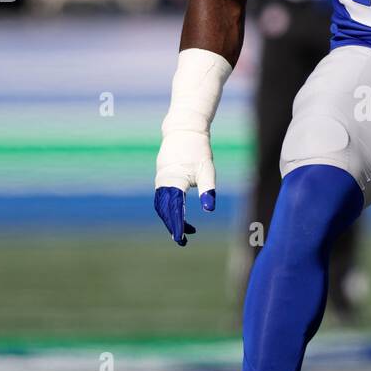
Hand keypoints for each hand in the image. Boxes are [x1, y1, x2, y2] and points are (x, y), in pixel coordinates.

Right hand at [154, 128, 216, 245]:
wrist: (184, 130)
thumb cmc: (198, 149)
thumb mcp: (207, 170)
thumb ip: (208, 189)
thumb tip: (209, 209)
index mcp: (173, 180)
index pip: (174, 208)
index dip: (177, 225)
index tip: (182, 239)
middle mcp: (163, 182)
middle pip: (165, 210)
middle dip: (173, 226)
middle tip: (183, 241)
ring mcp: (160, 180)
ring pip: (162, 206)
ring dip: (171, 219)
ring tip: (185, 231)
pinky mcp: (162, 179)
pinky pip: (162, 199)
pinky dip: (169, 210)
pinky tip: (179, 216)